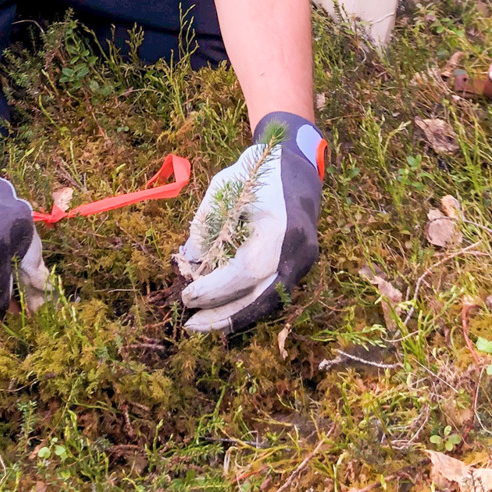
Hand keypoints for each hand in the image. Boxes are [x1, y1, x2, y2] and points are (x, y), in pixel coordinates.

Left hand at [178, 111, 324, 334]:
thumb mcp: (223, 189)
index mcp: (280, 227)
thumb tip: (187, 265)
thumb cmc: (255, 173)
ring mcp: (305, 261)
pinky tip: (223, 309)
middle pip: (262, 299)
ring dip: (235, 316)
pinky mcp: (302, 266)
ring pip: (270, 302)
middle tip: (191, 325)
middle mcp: (298, 250)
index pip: (246, 271)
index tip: (186, 296)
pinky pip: (274, 293)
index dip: (215, 289)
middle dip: (225, 316)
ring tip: (202, 323)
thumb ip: (205, 227)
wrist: (295, 166)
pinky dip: (248, 304)